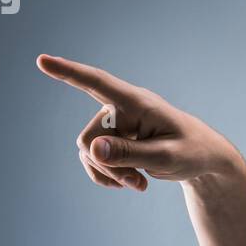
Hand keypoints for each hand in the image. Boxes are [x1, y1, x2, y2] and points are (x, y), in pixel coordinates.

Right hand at [37, 54, 237, 190]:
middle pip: (90, 137)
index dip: (69, 72)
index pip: (98, 83)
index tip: (42, 60)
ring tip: (138, 184)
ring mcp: (116, 124)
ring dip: (110, 173)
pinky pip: (94, 159)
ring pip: (89, 151)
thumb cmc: (192, 151)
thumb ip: (129, 153)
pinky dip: (108, 175)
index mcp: (138, 102)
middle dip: (107, 165)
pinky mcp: (114, 139)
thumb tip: (92, 149)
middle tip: (137, 183)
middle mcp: (122, 108)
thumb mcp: (165, 157)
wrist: (203, 159)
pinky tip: (130, 183)